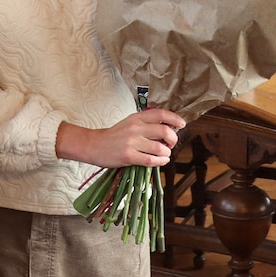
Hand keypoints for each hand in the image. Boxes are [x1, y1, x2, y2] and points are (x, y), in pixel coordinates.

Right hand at [56, 107, 184, 168]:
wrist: (94, 145)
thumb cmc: (114, 136)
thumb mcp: (129, 123)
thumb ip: (146, 124)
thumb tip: (168, 129)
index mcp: (136, 118)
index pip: (160, 114)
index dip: (174, 119)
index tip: (181, 124)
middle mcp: (135, 128)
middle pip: (165, 131)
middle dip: (173, 140)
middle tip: (171, 144)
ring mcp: (131, 142)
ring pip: (160, 148)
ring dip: (166, 153)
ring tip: (164, 154)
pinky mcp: (128, 156)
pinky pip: (151, 160)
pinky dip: (160, 162)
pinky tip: (160, 161)